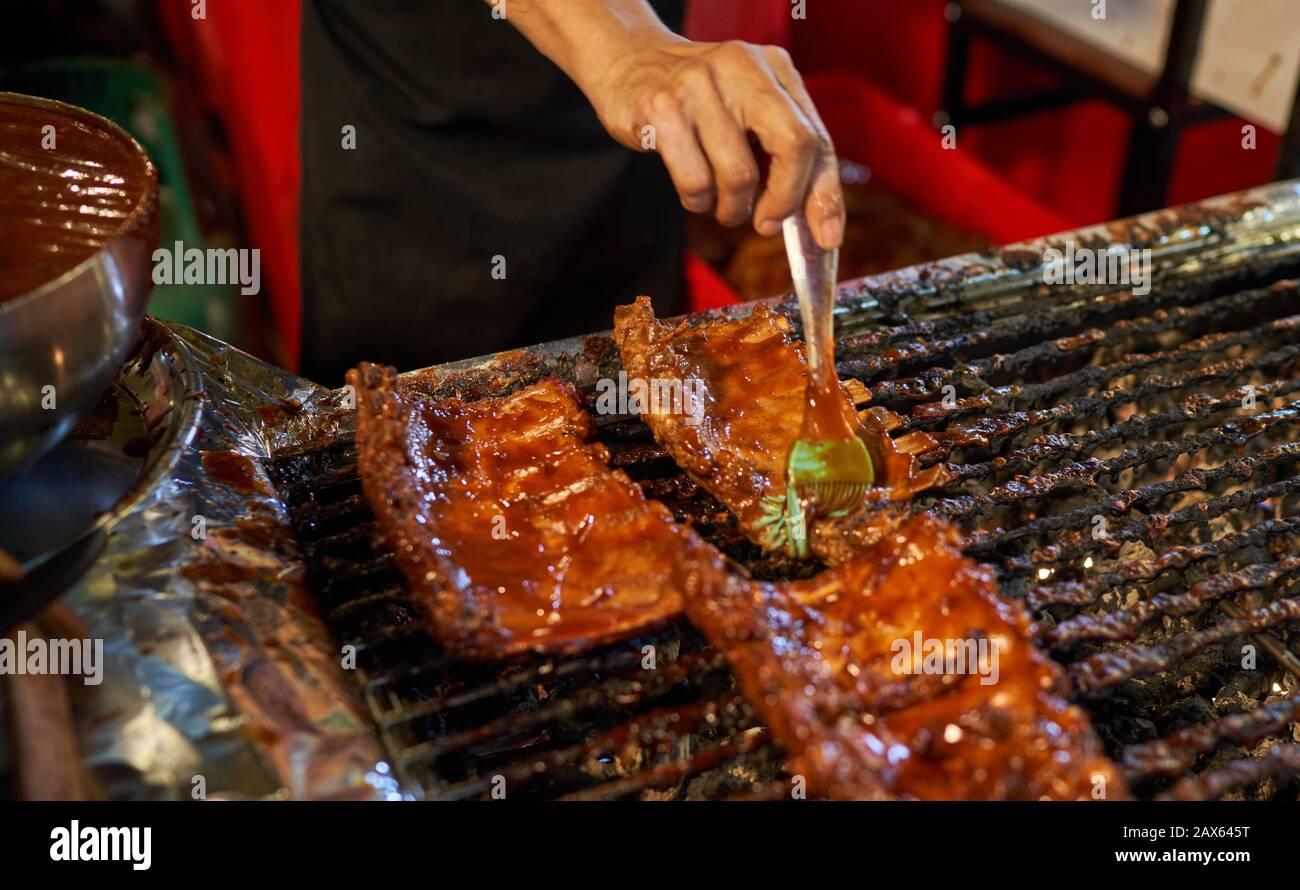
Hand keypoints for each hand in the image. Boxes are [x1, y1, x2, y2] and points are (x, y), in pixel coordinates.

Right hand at [583, 37, 844, 249]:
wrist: (629, 60)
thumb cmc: (698, 99)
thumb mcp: (749, 109)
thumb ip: (785, 154)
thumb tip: (819, 224)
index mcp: (775, 67)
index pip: (816, 137)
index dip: (825, 194)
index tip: (826, 236)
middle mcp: (743, 69)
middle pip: (793, 146)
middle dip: (785, 200)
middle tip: (767, 224)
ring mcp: (700, 87)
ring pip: (739, 175)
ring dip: (731, 207)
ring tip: (720, 203)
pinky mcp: (662, 110)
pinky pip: (695, 181)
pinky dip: (697, 200)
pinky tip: (693, 192)